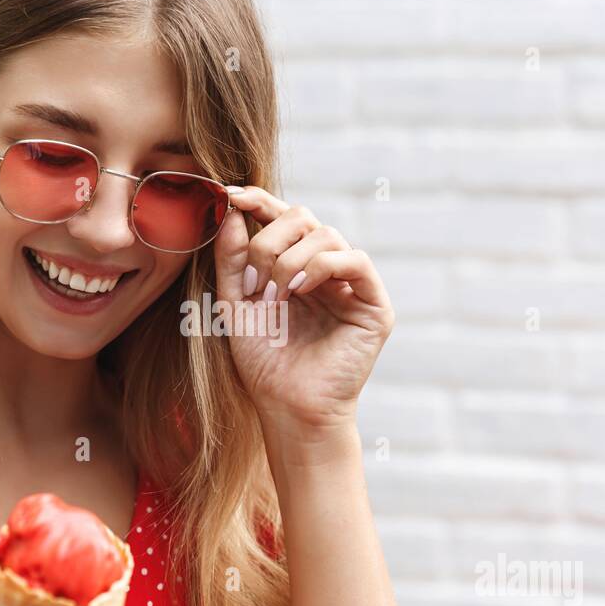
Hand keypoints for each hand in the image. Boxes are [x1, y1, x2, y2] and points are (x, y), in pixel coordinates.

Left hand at [214, 186, 395, 429]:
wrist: (287, 409)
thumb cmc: (263, 362)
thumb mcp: (235, 304)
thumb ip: (231, 258)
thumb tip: (230, 209)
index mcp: (294, 266)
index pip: (282, 219)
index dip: (259, 201)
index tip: (230, 196)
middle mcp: (325, 270)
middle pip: (304, 218)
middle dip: (269, 242)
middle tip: (253, 282)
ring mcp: (352, 285)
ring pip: (327, 235)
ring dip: (290, 260)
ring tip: (274, 296)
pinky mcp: (374, 305)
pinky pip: (355, 261)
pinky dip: (322, 266)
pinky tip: (300, 288)